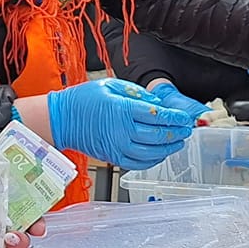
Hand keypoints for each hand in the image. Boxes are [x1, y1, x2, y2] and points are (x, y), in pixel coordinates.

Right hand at [47, 78, 198, 168]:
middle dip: (177, 132)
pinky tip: (161, 153)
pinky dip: (154, 159)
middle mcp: (122, 130)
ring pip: (152, 151)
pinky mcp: (114, 158)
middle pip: (158, 134)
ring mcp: (118, 146)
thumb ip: (136, 93)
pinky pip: (140, 162)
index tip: (185, 118)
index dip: (176, 118)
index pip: (158, 115)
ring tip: (179, 141)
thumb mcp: (110, 85)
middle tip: (187, 129)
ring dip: (169, 147)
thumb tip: (156, 102)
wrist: (61, 120)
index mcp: (122, 109)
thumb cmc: (83, 100)